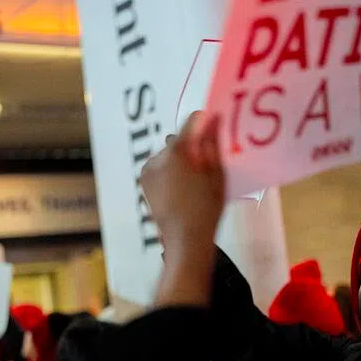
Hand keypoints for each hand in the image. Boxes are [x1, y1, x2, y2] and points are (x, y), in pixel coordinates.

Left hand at [141, 111, 223, 306]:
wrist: (185, 240)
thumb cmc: (206, 209)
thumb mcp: (216, 174)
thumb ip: (213, 144)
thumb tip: (213, 120)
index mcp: (176, 152)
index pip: (192, 122)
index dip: (206, 125)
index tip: (215, 134)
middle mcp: (157, 157)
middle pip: (179, 139)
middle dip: (193, 147)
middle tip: (207, 166)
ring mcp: (147, 170)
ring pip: (169, 153)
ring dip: (181, 160)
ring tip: (195, 182)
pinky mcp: (144, 182)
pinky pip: (161, 167)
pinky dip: (171, 171)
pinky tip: (183, 189)